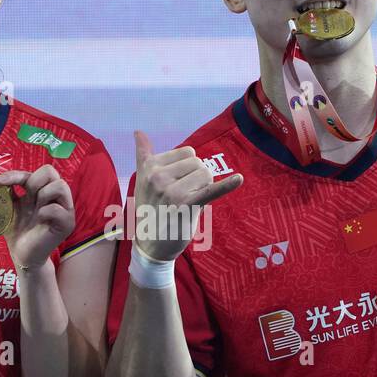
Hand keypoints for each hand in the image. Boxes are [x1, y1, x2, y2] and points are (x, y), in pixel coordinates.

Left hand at [0, 164, 74, 267]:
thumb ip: (6, 190)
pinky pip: (58, 209)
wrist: (21, 254)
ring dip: (43, 194)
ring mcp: (64, 209)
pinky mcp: (66, 224)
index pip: (34, 171)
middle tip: (25, 197)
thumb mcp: (8, 206)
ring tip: (35, 209)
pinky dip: (45, 212)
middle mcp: (55, 197)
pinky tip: (38, 220)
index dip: (16, 173)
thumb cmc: (16, 230)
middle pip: (51, 171)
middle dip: (33, 182)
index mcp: (42, 190)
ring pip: (61, 185)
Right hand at [132, 130, 242, 261]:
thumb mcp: (142, 180)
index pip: (187, 152)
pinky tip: (239, 179)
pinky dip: (227, 185)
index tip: (176, 183)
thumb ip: (143, 154)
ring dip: (204, 187)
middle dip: (197, 177)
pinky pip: (211, 190)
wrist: (151, 245)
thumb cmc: (150, 208)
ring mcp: (172, 191)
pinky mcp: (187, 206)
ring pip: (206, 173)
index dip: (188, 168)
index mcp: (149, 167)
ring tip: (188, 202)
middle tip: (182, 196)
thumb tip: (137, 131)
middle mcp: (158, 177)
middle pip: (197, 162)